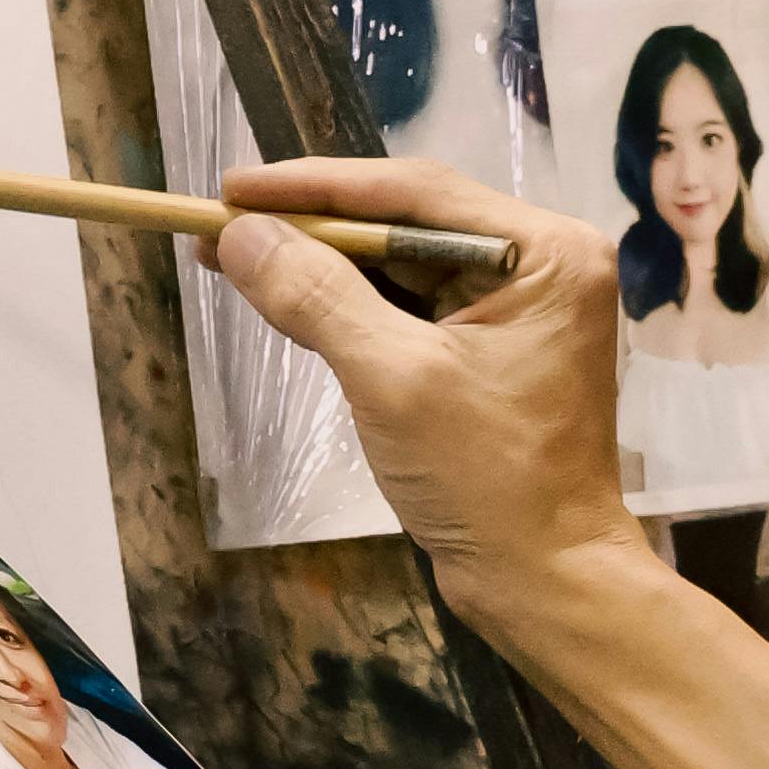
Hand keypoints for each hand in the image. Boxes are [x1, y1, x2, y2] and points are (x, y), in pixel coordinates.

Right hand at [208, 157, 645, 628]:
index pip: (414, 192)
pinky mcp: (492, 352)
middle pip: (407, 222)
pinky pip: (410, 309)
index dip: (315, 187)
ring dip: (324, 267)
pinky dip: (349, 308)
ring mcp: (519, 310)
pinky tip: (286, 302)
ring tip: (235, 257)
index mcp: (546, 252)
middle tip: (222, 223)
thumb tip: (239, 234)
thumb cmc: (487, 478)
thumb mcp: (393, 378)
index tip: (232, 189)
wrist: (545, 581)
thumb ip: (317, 297)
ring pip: (402, 266)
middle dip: (313, 227)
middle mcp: (542, 264)